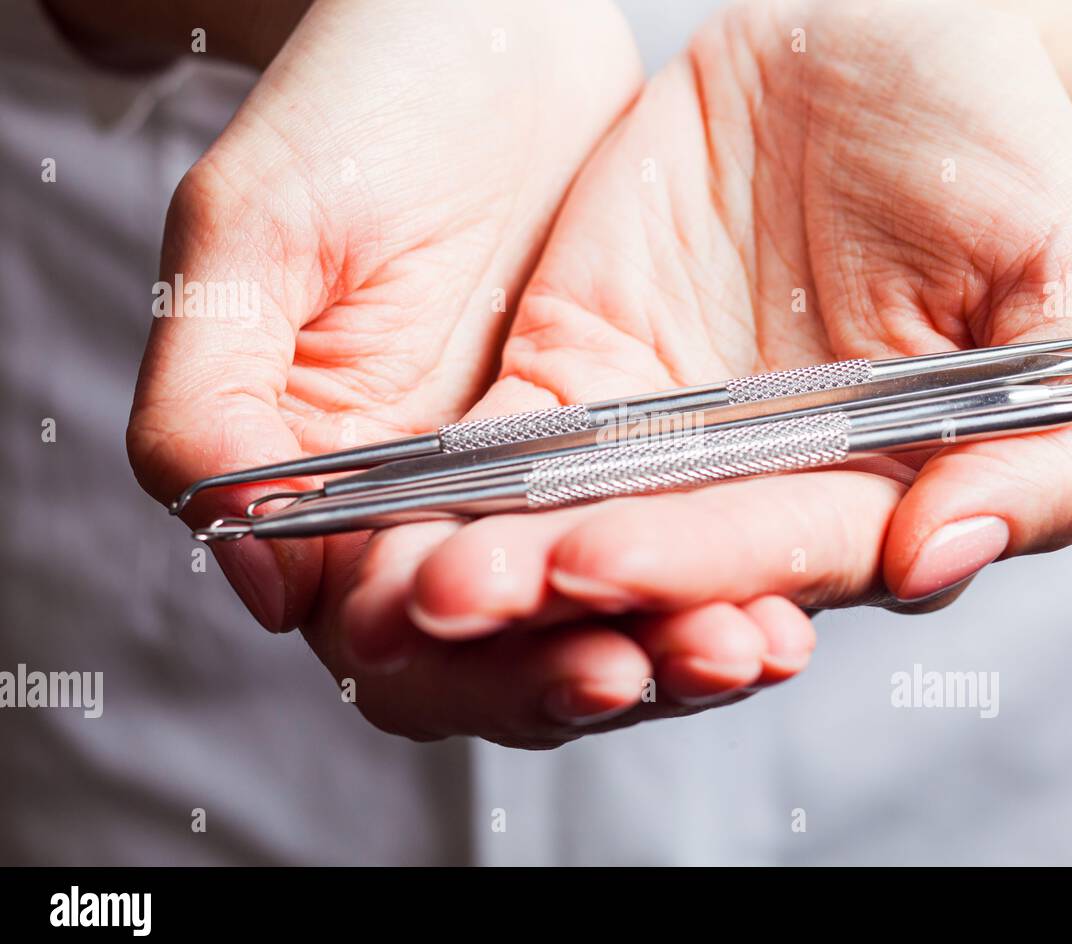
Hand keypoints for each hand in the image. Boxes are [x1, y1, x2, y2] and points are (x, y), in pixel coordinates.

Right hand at [125, 0, 759, 745]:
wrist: (478, 20)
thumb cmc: (346, 108)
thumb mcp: (252, 237)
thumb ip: (212, 409)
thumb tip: (253, 581)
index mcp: (331, 496)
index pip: (401, 647)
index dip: (491, 679)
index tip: (594, 665)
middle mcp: (436, 508)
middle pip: (518, 654)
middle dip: (610, 673)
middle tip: (714, 659)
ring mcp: (534, 478)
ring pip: (604, 607)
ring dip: (683, 641)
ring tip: (765, 645)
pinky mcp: (621, 433)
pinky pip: (669, 522)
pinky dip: (721, 560)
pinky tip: (788, 576)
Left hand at [349, 0, 1071, 678]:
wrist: (879, 34)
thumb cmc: (994, 145)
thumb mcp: (1068, 278)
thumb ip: (1042, 441)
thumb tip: (939, 562)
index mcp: (878, 489)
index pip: (785, 561)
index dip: (698, 575)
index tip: (604, 567)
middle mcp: (761, 491)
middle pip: (660, 577)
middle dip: (562, 600)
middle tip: (463, 602)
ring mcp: (661, 446)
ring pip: (569, 536)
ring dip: (490, 570)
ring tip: (412, 587)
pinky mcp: (576, 385)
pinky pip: (506, 454)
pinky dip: (450, 493)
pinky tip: (392, 520)